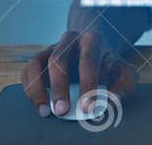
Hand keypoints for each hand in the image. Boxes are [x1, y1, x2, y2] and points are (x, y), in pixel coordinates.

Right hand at [21, 28, 137, 116]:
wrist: (96, 44)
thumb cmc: (110, 63)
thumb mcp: (123, 70)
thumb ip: (124, 85)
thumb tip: (113, 101)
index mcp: (93, 39)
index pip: (88, 61)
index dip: (88, 85)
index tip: (88, 108)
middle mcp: (70, 40)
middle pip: (58, 60)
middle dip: (59, 87)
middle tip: (62, 111)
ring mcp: (52, 47)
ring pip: (37, 63)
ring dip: (37, 89)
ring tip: (45, 112)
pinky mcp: (39, 58)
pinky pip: (28, 71)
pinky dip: (29, 89)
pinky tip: (39, 105)